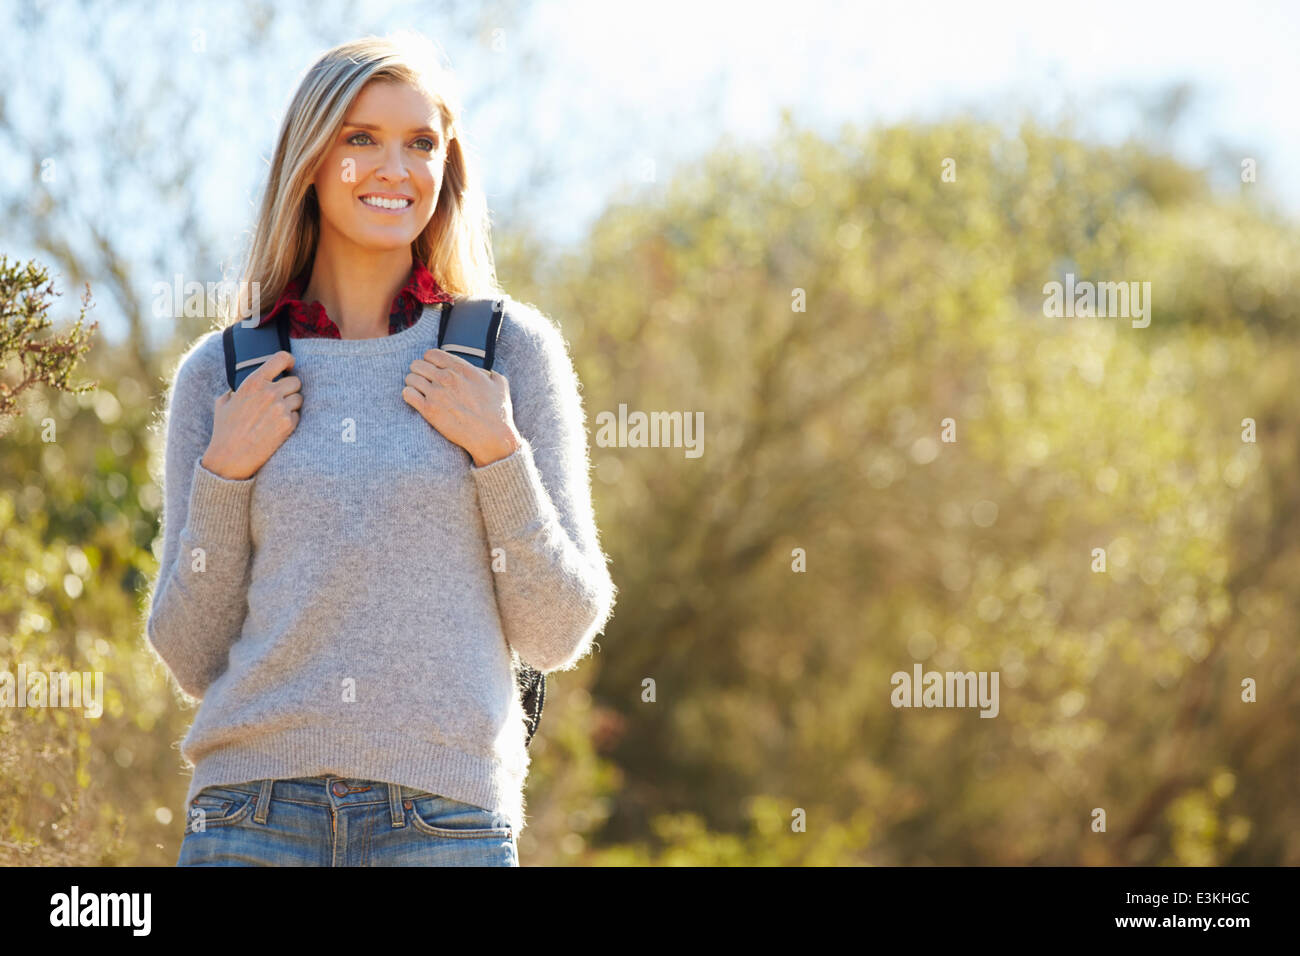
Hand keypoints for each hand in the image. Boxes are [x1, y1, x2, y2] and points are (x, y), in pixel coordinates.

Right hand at [201, 352, 302, 479]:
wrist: (231, 457)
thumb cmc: (225, 430)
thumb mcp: (223, 403)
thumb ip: (236, 390)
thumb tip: (239, 388)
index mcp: (253, 382)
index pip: (281, 358)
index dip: (289, 361)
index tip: (289, 366)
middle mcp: (270, 392)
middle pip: (296, 381)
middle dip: (290, 389)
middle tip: (280, 399)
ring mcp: (281, 408)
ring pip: (299, 398)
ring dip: (291, 405)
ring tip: (276, 415)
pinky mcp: (288, 424)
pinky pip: (298, 415)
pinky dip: (291, 419)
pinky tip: (277, 427)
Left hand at [403, 348, 521, 466]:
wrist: (492, 437)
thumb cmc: (498, 413)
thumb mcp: (500, 385)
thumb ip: (490, 374)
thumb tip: (486, 373)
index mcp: (461, 368)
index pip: (431, 354)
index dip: (430, 361)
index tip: (433, 369)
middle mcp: (446, 377)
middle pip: (417, 364)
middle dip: (419, 372)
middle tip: (424, 381)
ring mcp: (436, 393)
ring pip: (410, 378)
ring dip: (413, 384)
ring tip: (420, 392)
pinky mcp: (429, 410)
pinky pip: (407, 394)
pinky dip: (409, 395)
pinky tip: (417, 401)